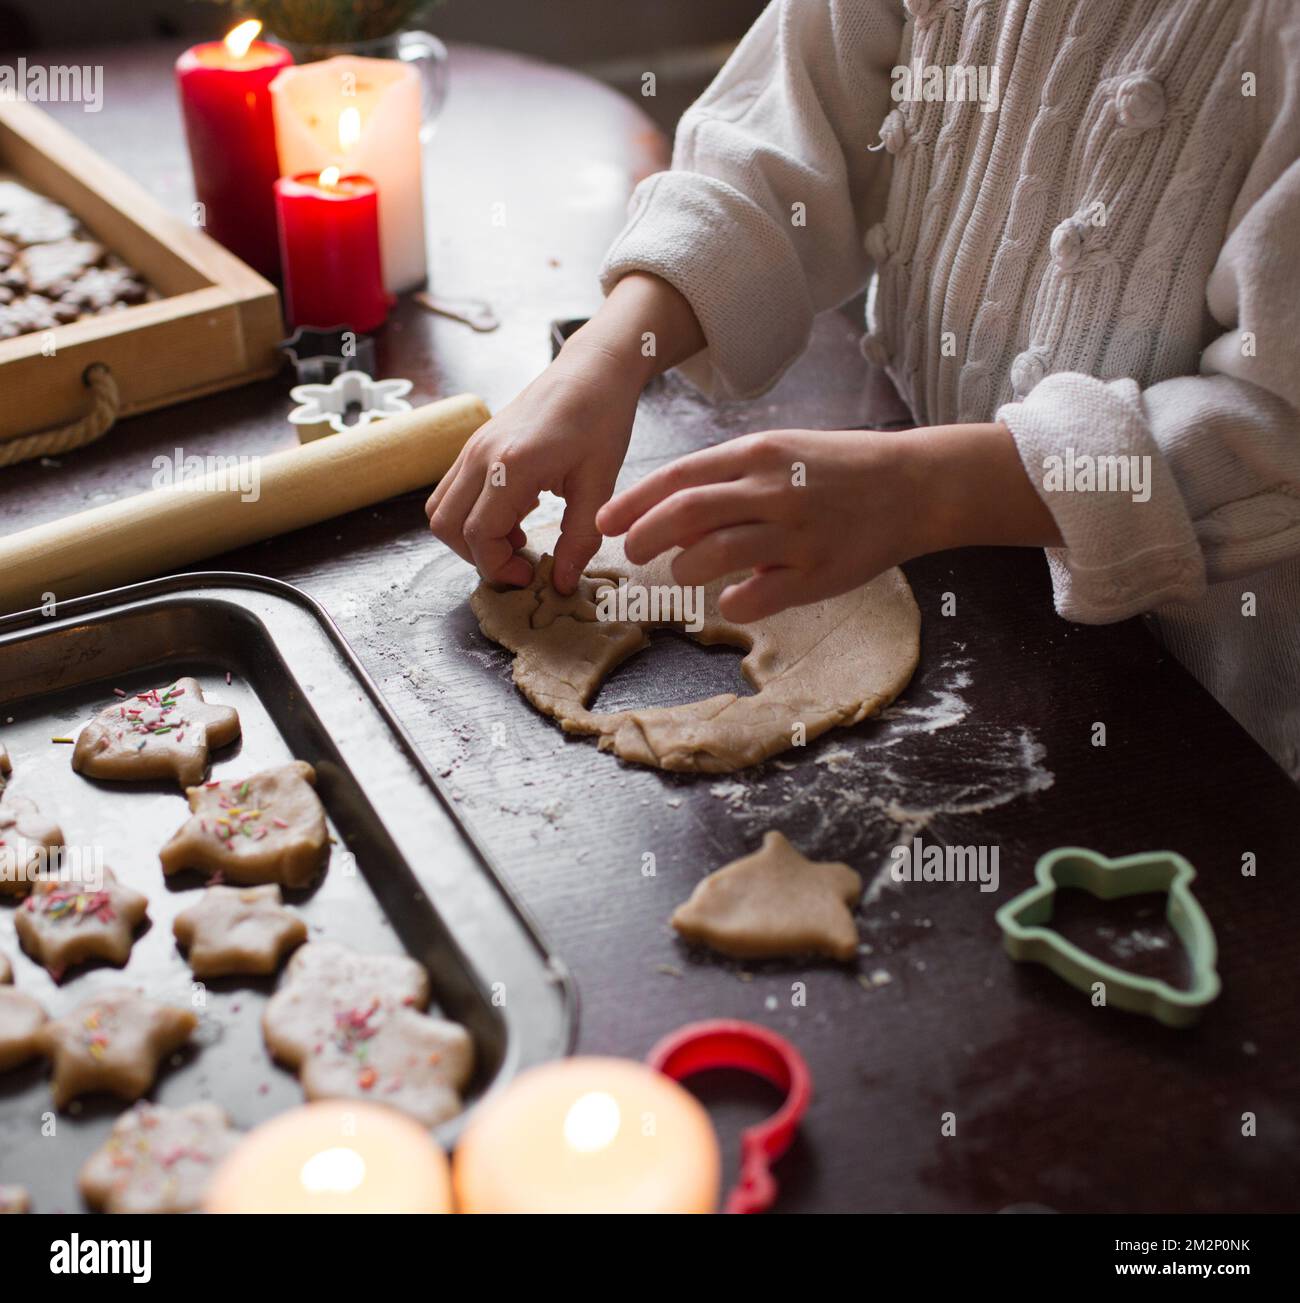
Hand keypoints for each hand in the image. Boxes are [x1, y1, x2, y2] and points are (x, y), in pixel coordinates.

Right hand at [425, 343, 637, 589]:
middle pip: (445, 525)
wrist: (592, 371)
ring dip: (470, 535)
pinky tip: (515, 511)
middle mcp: (480, 455)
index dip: (498, 566)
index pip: (477, 535)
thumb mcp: (600, 485)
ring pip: (441, 507)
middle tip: (520, 562)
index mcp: (510, 465)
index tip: (530, 575)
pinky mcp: (475, 444)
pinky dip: (472, 512)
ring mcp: (472, 447)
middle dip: (477, 556)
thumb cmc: (601, 420)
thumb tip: (563, 584)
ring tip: (516, 537)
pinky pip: (453, 489)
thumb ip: (580, 539)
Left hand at [596, 422, 1060, 621]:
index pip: (679, 477)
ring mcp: (796, 533)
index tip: (605, 522)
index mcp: (758, 455)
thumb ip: (728, 479)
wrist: (912, 485)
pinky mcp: (818, 572)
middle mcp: (772, 490)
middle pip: (686, 513)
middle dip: (646, 536)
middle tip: (633, 552)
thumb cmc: (836, 469)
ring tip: (681, 574)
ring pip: (715, 554)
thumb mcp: (780, 453)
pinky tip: (730, 601)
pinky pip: (759, 595)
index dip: (634, 502)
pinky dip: (735, 601)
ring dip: (684, 569)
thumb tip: (672, 515)